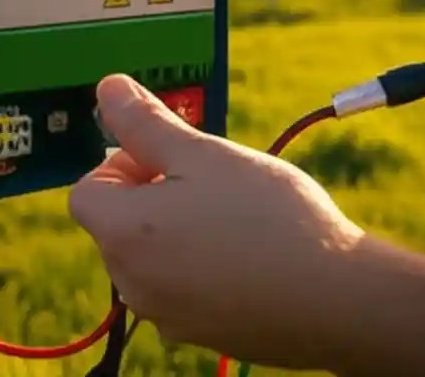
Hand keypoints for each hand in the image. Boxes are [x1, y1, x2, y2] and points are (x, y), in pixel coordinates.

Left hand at [68, 74, 363, 371]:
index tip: (172, 156)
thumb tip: (108, 89)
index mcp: (123, 234)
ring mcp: (167, 316)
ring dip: (180, 229)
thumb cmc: (269, 217)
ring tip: (236, 215)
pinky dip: (204, 266)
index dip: (123, 163)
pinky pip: (185, 289)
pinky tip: (251, 252)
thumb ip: (147, 123)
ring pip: (154, 257)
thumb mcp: (205, 153)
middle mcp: (133, 283)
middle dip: (153, 194)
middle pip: (118, 224)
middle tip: (211, 179)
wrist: (337, 297)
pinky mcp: (202, 335)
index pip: (87, 190)